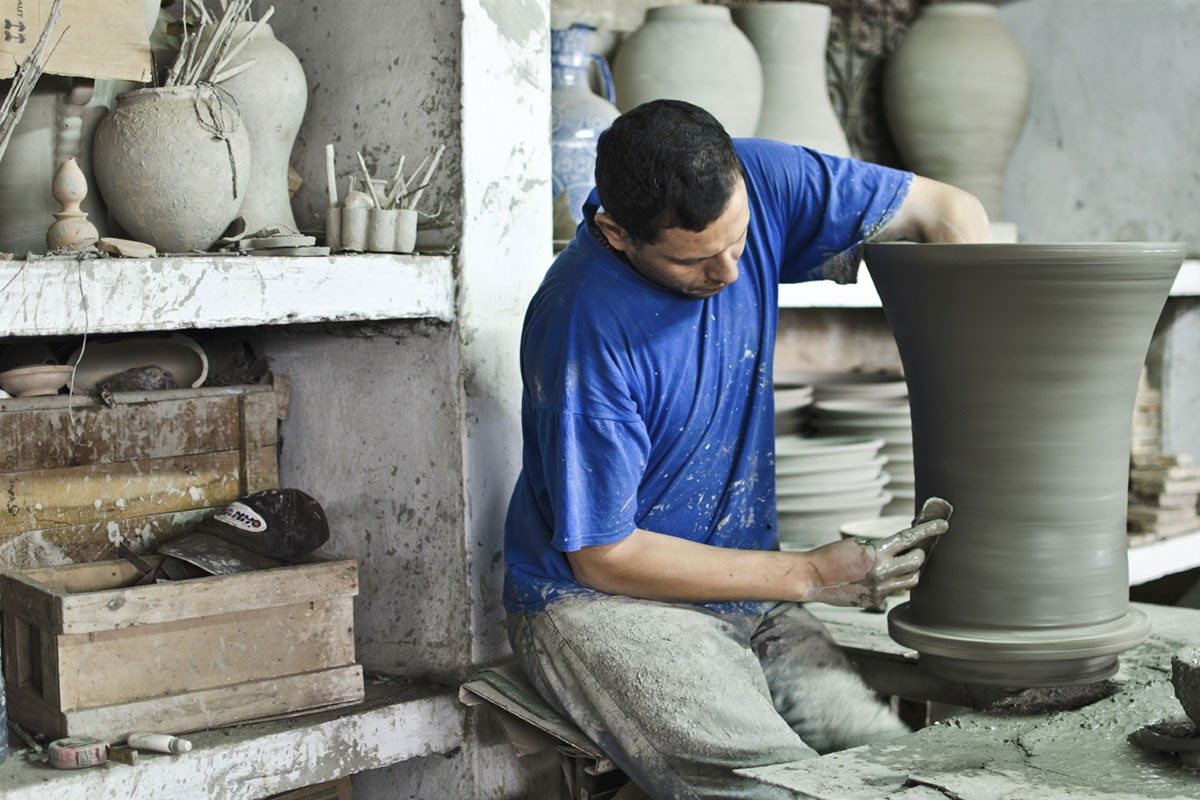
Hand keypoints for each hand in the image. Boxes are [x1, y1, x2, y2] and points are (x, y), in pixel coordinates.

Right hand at [800, 498, 952, 607]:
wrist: (813, 578)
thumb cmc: (830, 557)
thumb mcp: (857, 545)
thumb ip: (879, 548)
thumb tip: (899, 548)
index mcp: (876, 552)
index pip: (909, 538)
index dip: (929, 530)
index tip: (944, 525)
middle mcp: (881, 571)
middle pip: (917, 562)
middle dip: (917, 555)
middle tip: (911, 552)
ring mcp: (880, 588)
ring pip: (912, 581)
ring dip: (910, 571)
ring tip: (897, 567)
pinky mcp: (875, 601)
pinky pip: (894, 592)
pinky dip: (891, 584)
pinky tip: (875, 580)